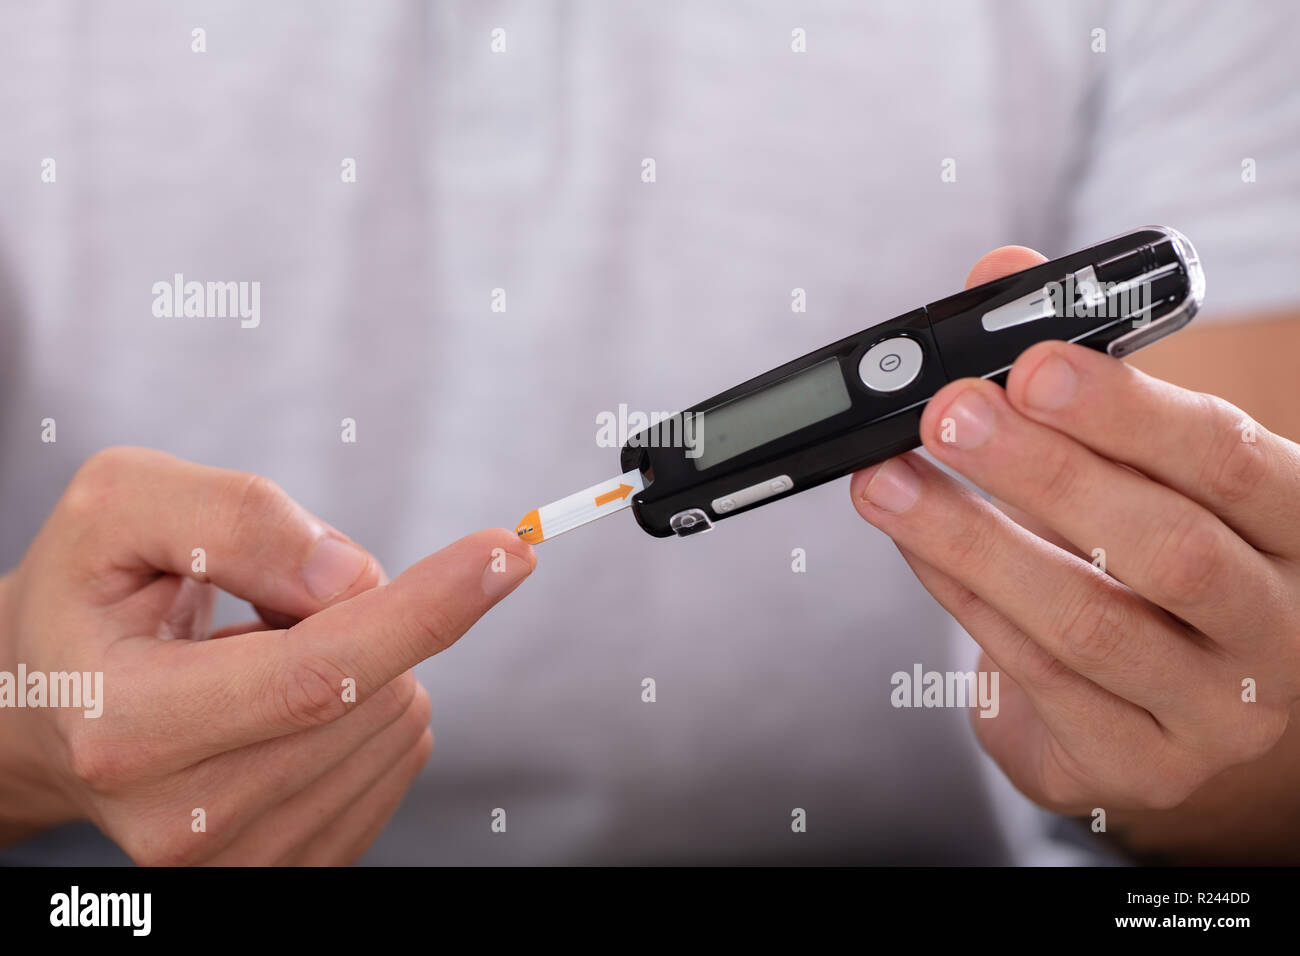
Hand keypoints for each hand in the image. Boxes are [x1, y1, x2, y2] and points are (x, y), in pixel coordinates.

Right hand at [0, 447, 534, 862]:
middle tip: (262, 606)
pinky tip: (286, 702)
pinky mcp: (289, 866)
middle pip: (373, 691)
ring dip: (360, 660)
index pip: (317, 675)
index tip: (508, 554)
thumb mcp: (121, 508)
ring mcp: (240, 861)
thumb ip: (235, 519)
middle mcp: (184, 821)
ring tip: (255, 656)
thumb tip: (350, 578)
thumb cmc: (87, 598)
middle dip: (358, 613)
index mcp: (127, 727)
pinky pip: (401, 754)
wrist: (47, 708)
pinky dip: (368, 703)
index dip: (425, 610)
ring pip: (399, 720)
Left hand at [851, 247, 1297, 813]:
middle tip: (946, 414)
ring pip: (1086, 622)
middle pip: (1167, 549)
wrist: (1172, 705)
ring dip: (970, 540)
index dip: (1129, 410)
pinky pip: (1033, 676)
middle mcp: (1275, 628)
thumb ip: (1077, 370)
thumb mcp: (1140, 461)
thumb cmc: (1153, 552)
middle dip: (1044, 473)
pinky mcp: (1135, 769)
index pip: (1231, 461)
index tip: (1034, 362)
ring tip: (886, 482)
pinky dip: (962, 599)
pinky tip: (915, 544)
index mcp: (1295, 530)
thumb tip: (998, 275)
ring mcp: (1212, 713)